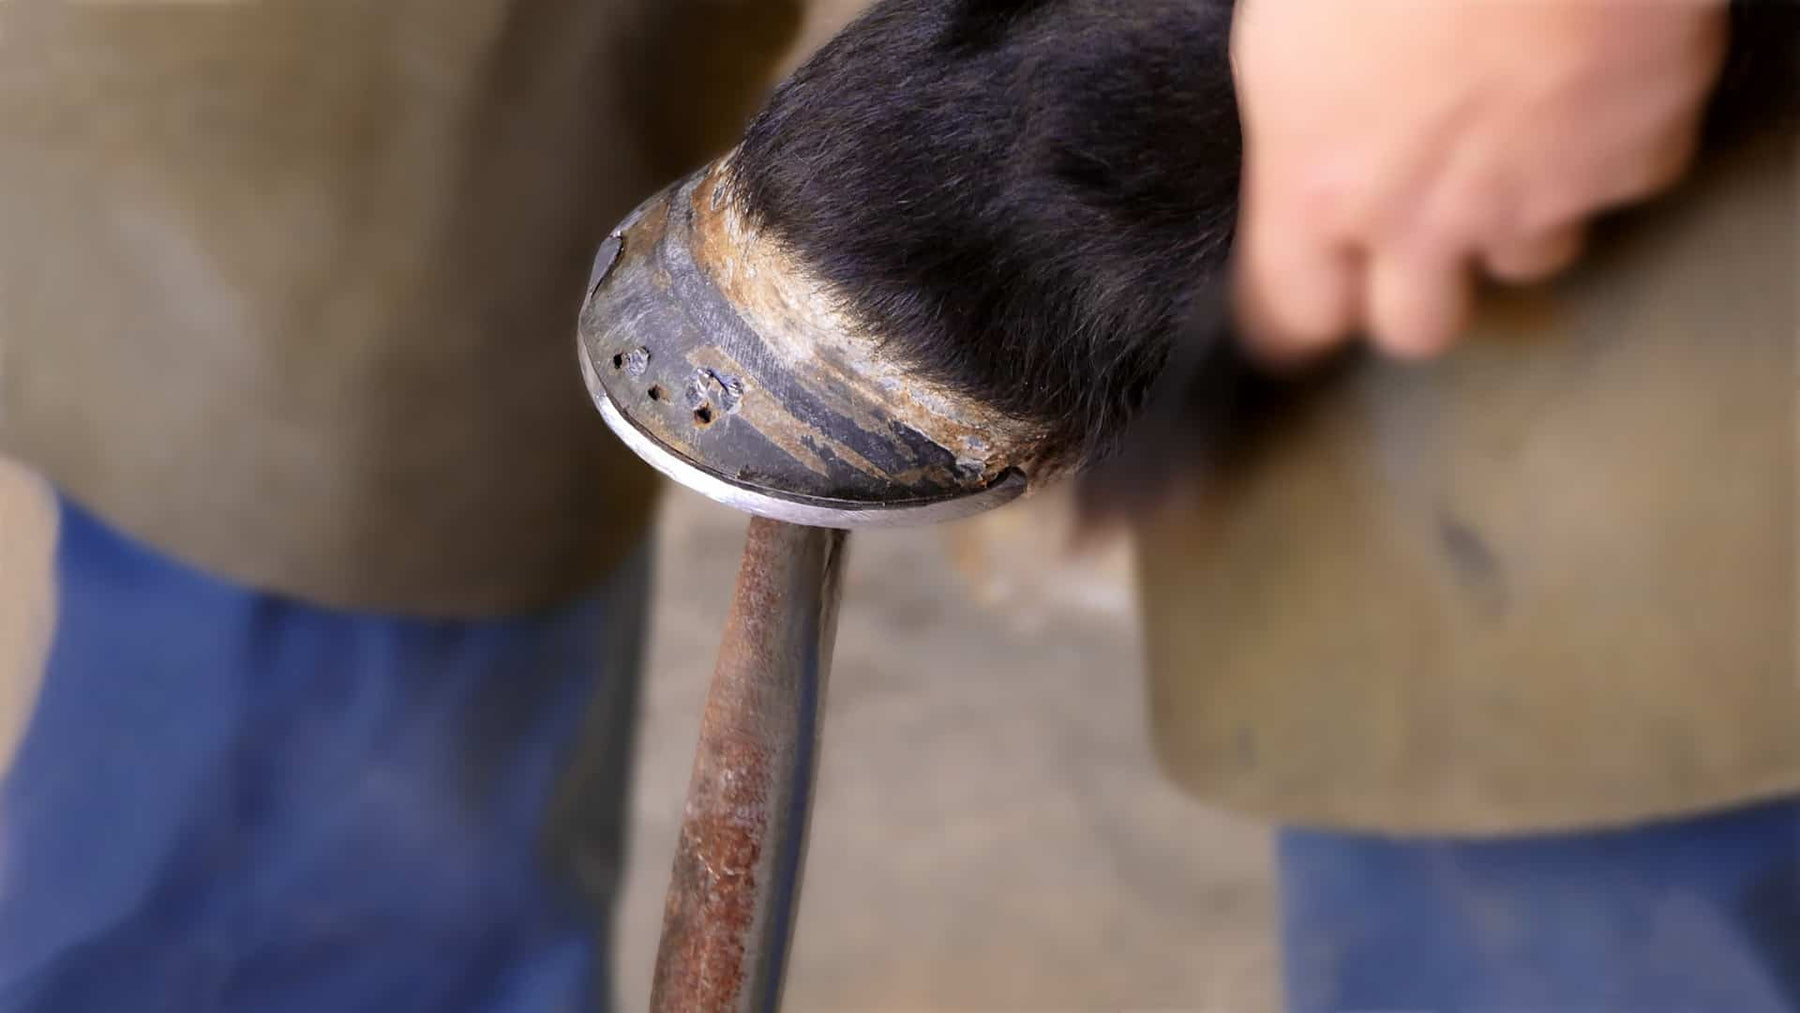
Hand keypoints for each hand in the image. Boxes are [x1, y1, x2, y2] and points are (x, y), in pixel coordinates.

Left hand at [1230, 0, 1730, 362]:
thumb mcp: (1290, 34)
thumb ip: (1302, 119)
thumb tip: (1305, 145)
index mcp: (1321, 183)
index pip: (1293, 310)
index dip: (1297, 313)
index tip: (1304, 306)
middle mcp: (1425, 219)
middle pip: (1417, 327)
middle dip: (1416, 292)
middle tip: (1419, 239)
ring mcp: (1534, 200)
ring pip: (1527, 261)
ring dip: (1518, 217)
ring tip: (1514, 139)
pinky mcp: (1631, 164)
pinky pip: (1620, 182)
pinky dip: (1609, 145)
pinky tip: (1592, 85)